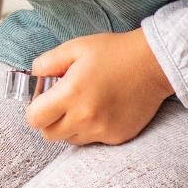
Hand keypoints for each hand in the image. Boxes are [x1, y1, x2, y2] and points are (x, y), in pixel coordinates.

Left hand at [24, 29, 174, 145]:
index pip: (34, 120)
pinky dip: (90, 129)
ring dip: (69, 126)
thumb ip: (46, 63)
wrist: (154, 64)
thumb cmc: (114, 52)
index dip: (34, 109)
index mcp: (71, 94)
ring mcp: (102, 130)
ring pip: (70, 139)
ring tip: (84, 104)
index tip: (44, 99)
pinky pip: (92, 140)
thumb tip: (33, 78)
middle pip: (49, 134)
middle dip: (49, 120)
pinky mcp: (117, 137)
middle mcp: (85, 117)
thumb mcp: (75, 47)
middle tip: (61, 103)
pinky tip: (101, 110)